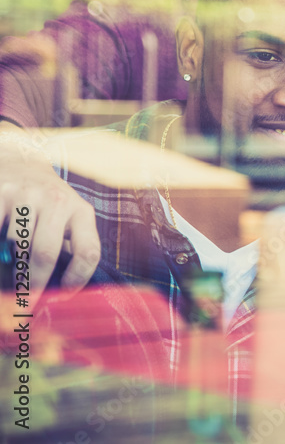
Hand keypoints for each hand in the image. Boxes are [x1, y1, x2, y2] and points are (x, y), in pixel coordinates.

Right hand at [0, 122, 99, 304]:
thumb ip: (65, 250)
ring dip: (11, 269)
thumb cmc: (47, 206)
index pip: (88, 252)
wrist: (22, 165)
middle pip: (45, 253)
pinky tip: (1, 258)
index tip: (60, 299)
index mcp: (82, 211)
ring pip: (16, 245)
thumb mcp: (67, 220)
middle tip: (24, 307)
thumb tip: (54, 296)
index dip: (76, 281)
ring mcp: (27, 195)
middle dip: (32, 285)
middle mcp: (58, 200)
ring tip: (10, 279)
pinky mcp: (0, 193)